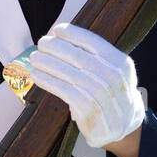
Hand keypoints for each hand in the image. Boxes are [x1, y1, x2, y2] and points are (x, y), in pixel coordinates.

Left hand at [29, 22, 144, 149]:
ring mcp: (103, 96)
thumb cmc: (110, 94)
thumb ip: (94, 56)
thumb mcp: (112, 71)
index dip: (72, 34)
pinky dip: (48, 81)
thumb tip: (60, 37)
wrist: (122, 126)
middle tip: (41, 43)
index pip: (93, 42)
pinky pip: (65, 91)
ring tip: (35, 58)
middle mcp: (114, 78)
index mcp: (120, 63)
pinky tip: (37, 76)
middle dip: (56, 47)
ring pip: (69, 73)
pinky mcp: (90, 111)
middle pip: (78, 56)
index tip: (56, 30)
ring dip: (47, 63)